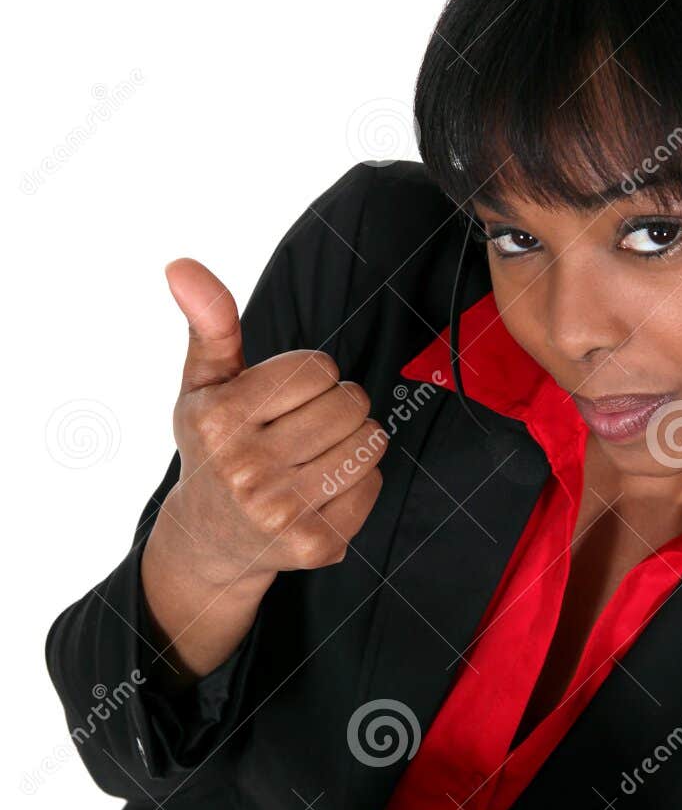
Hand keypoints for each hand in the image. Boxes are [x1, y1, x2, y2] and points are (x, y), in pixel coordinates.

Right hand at [160, 257, 387, 590]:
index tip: (283, 398)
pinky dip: (357, 481)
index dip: (309, 376)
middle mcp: (246, 471)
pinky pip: (374, 483)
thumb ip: (208, 324)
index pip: (318, 368)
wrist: (210, 537)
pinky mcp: (317, 545)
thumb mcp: (203, 384)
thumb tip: (179, 264)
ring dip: (352, 441)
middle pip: (350, 403)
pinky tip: (320, 490)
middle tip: (303, 428)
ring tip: (314, 456)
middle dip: (335, 406)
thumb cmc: (214, 445)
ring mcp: (283, 513)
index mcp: (219, 421)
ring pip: (370, 442)